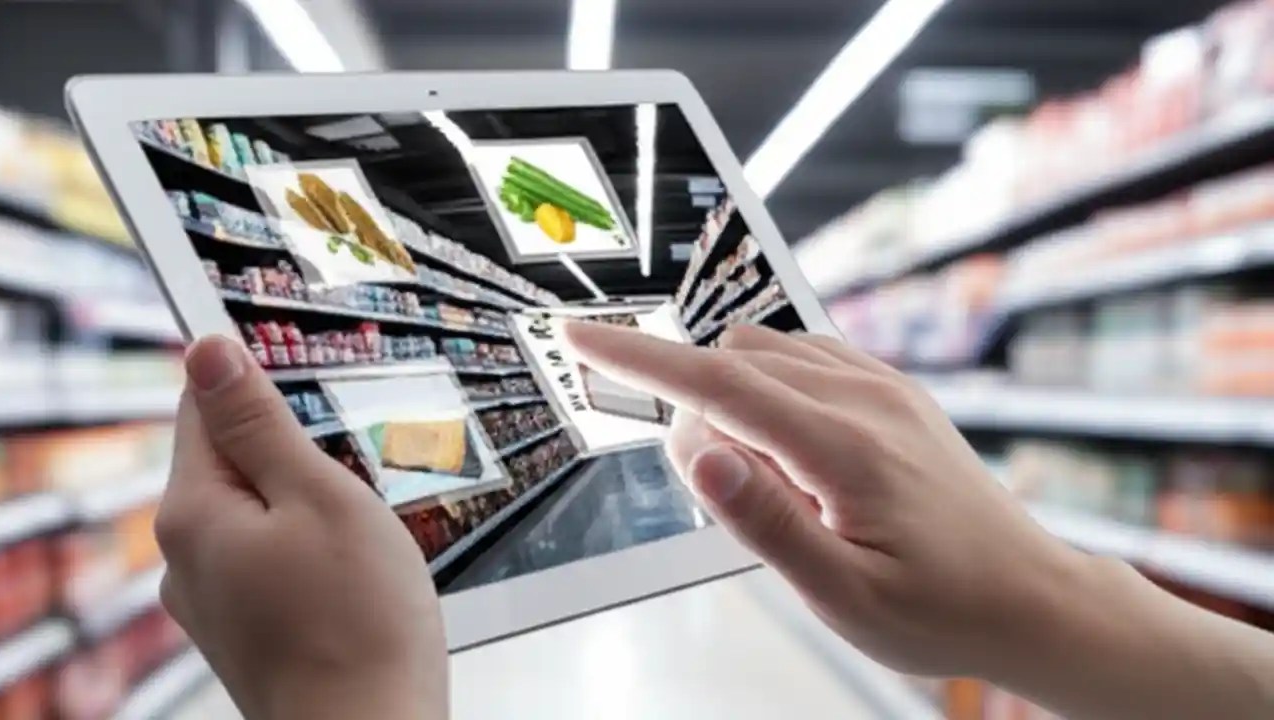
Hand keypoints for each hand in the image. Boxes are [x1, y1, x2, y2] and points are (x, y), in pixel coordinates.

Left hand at [156, 336, 448, 719]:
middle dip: (294, 449)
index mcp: (194, 512)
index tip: (309, 371)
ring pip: (259, 513)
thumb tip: (207, 351)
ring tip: (364, 529)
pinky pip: (271, 560)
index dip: (255, 376)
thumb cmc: (359, 625)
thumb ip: (259, 423)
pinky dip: (311, 550)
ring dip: (308, 504)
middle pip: (233, 460)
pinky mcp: (247, 630)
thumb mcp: (320, 496)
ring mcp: (213, 600)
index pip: (204, 404)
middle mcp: (186, 557)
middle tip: (357, 463)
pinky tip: (352, 572)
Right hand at [563, 322, 1086, 677]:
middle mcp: (862, 397)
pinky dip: (764, 384)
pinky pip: (802, 357)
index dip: (638, 357)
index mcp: (844, 446)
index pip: (716, 382)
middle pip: (732, 362)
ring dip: (728, 397)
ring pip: (764, 352)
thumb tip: (698, 454)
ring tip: (764, 487)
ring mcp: (880, 386)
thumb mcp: (843, 595)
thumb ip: (765, 523)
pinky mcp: (889, 389)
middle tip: (718, 496)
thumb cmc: (940, 608)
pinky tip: (783, 448)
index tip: (579, 336)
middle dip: (689, 407)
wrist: (1028, 596)